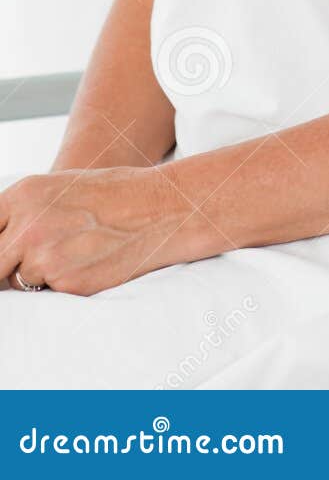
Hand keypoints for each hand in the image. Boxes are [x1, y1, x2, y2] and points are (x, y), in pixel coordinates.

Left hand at [0, 167, 196, 295]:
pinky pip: (48, 292)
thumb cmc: (114, 195)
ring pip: (18, 281)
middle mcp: (28, 225)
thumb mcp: (59, 188)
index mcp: (24, 194)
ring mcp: (45, 257)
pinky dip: (62, 283)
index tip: (6, 253)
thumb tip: (3, 241)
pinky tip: (88, 262)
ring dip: (37, 275)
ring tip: (73, 253)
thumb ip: (23, 213)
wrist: (161, 208)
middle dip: (6, 267)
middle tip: (31, 261)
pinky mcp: (65, 284)